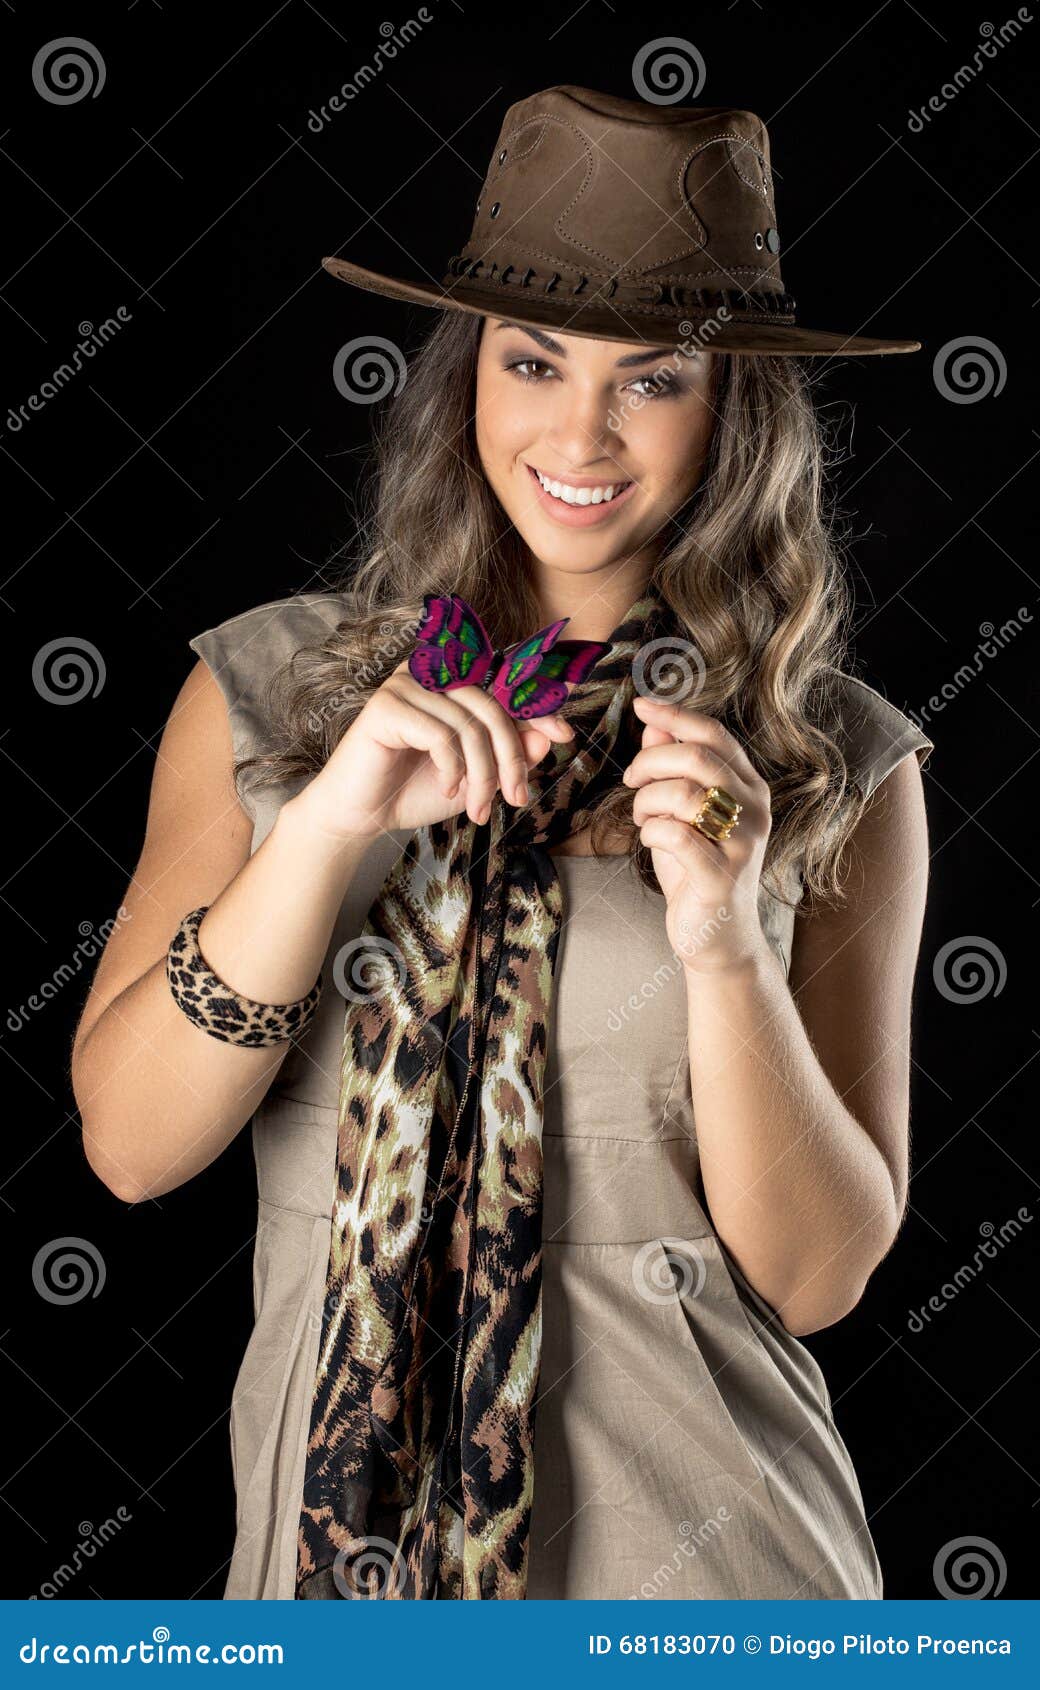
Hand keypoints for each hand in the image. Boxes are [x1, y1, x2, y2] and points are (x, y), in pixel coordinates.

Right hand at [294, 657, 575, 843]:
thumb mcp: (477, 774)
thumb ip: (511, 751)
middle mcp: (429, 670)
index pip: (505, 683)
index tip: (565, 735)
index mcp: (452, 679)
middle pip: (493, 706)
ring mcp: (405, 683)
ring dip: (483, 775)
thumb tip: (548, 734)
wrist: (363, 816)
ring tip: (477, 809)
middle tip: (515, 799)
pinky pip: (441, 735)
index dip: (540, 705)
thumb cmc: (417, 790)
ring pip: (470, 724)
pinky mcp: (386, 705)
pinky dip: (453, 770)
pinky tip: (447, 790)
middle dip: (510, 759)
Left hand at [621, 694, 772, 974]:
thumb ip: (671, 767)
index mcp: (749, 787)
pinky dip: (651, 832)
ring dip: (646, 801)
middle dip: (650, 762)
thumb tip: (653, 722)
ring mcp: (742, 843)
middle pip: (697, 758)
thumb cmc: (695, 869)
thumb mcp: (680, 813)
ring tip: (641, 818)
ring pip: (684, 794)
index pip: (714, 735)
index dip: (676, 715)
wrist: (717, 937)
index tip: (641, 705)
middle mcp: (754, 810)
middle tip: (630, 780)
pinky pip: (675, 836)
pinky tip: (650, 839)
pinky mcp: (722, 876)